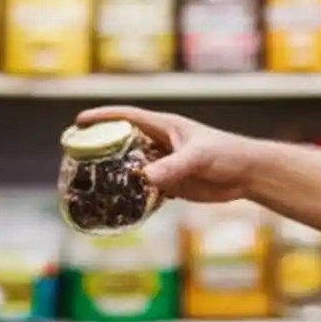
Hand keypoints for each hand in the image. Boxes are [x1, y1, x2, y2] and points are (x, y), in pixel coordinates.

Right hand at [75, 106, 259, 202]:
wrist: (247, 174)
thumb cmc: (227, 154)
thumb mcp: (199, 157)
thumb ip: (174, 166)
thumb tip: (147, 178)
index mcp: (165, 127)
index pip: (127, 117)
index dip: (103, 117)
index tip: (78, 122)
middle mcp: (161, 143)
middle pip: (123, 142)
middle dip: (100, 146)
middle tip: (73, 156)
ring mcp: (164, 164)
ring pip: (131, 167)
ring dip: (113, 174)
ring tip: (86, 183)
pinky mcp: (171, 183)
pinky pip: (145, 189)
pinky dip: (131, 195)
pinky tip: (116, 205)